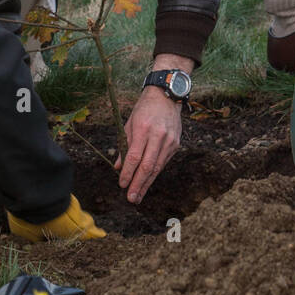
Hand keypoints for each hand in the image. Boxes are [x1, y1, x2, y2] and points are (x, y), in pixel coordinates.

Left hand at [115, 58, 190, 202]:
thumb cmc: (144, 109)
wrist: (166, 96)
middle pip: (147, 166)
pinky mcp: (176, 143)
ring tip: (138, 196)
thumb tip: (118, 167)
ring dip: (147, 183)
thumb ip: (124, 146)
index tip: (122, 184)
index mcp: (143, 128)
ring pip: (157, 167)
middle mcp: (158, 135)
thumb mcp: (129, 123)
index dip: (128, 173)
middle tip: (131, 198)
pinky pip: (163, 162)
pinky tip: (147, 181)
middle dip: (138, 184)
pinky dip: (154, 173)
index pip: (134, 157)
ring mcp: (169, 140)